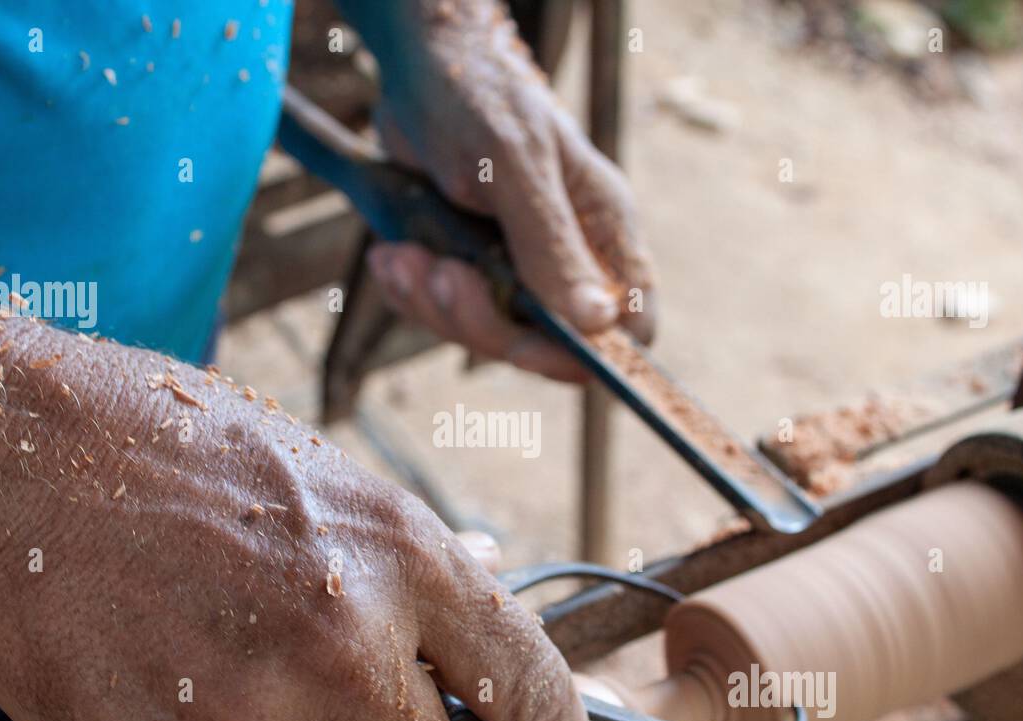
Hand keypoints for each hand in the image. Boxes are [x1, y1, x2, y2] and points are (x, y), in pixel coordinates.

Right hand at [0, 269, 585, 720]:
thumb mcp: (323, 475)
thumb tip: (473, 626)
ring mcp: (251, 710)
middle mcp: (344, 641)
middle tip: (308, 674)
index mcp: (401, 555)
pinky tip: (159, 674)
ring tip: (212, 651)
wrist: (6, 454)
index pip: (524, 679)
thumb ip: (406, 569)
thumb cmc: (168, 449)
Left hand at [362, 1, 655, 382]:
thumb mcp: (515, 167)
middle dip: (483, 322)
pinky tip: (391, 255)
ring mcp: (515, 266)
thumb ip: (552, 246)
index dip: (590, 354)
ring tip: (403, 257)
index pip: (630, 325)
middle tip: (441, 276)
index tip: (528, 346)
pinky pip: (444, 314)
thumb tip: (597, 324)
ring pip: (488, 334)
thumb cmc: (477, 95)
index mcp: (603, 230)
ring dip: (435, 306)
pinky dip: (411, 293)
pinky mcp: (467, 266)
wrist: (415, 65)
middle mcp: (567, 256)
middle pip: (547, 343)